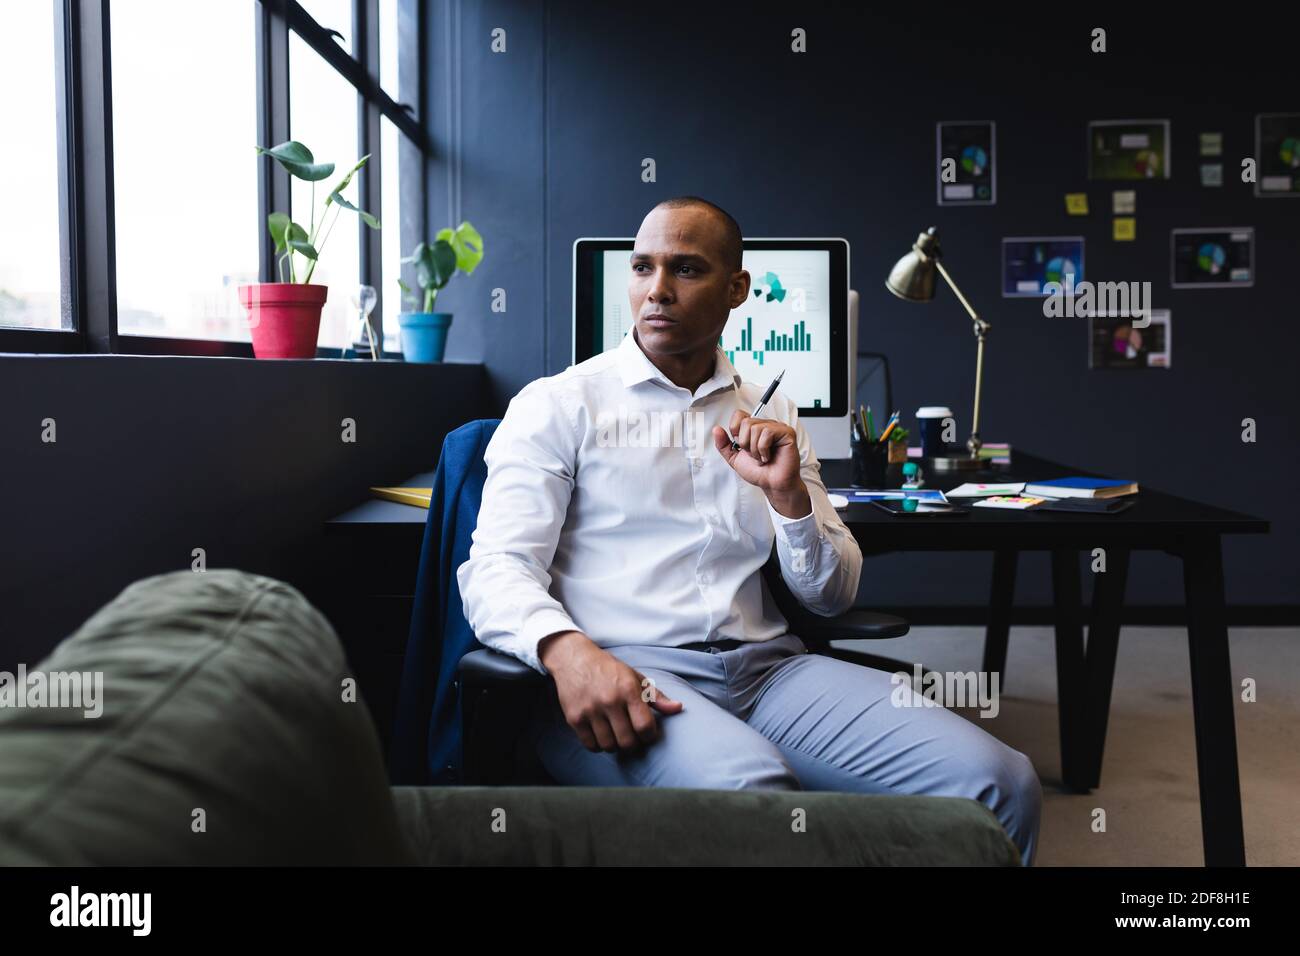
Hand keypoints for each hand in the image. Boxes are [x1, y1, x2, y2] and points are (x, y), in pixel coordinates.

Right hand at [537, 630, 683, 752]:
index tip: (647, 734)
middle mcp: (609, 700)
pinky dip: (598, 746)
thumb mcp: (635, 677)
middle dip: (633, 745)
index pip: (645, 727)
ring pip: (608, 746)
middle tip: (632, 738)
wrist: (574, 658)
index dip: (650, 737)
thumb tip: (678, 708)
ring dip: (615, 746)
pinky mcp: (574, 718)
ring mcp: (590, 710)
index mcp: (628, 690)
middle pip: (627, 741)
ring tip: (616, 735)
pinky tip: (601, 735)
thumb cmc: (609, 669)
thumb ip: (657, 697)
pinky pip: (590, 745)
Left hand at [712, 412, 810, 517]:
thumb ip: (723, 444)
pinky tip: (768, 456)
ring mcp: (777, 428)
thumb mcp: (734, 458)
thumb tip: (716, 429)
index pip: (739, 415)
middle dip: (745, 444)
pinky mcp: (787, 433)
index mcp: (754, 428)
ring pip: (755, 428)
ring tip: (761, 457)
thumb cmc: (759, 472)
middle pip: (746, 422)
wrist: (772, 485)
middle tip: (754, 454)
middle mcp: (766, 425)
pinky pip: (767, 433)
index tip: (742, 446)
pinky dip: (763, 449)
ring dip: (754, 449)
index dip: (736, 431)